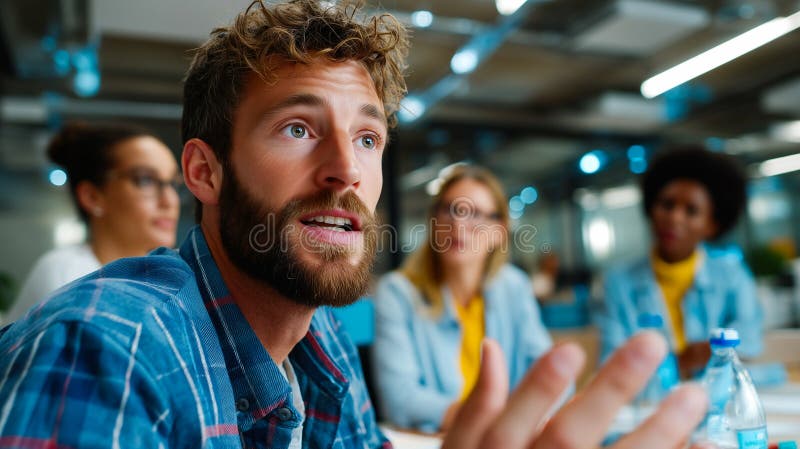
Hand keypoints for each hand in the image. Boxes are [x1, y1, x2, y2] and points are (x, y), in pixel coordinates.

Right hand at [442, 332, 708, 448]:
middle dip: (609, 389)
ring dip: (657, 433)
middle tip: (652, 342)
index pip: (510, 420)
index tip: (571, 351)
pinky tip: (705, 446)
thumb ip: (478, 406)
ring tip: (693, 396)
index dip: (538, 388)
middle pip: (568, 437)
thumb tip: (491, 347)